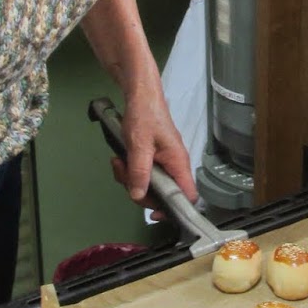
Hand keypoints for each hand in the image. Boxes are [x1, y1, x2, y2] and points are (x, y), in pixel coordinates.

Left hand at [111, 74, 196, 206]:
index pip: (188, 196)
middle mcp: (174, 165)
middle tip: (125, 176)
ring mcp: (163, 162)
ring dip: (130, 178)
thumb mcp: (139, 144)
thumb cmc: (145, 114)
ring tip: (119, 163)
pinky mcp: (152, 158)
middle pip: (162, 194)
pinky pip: (141, 174)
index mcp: (178, 162)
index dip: (174, 209)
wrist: (139, 94)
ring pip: (148, 185)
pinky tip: (120, 159)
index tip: (154, 213)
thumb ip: (139, 171)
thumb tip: (138, 195)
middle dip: (139, 190)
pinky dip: (128, 170)